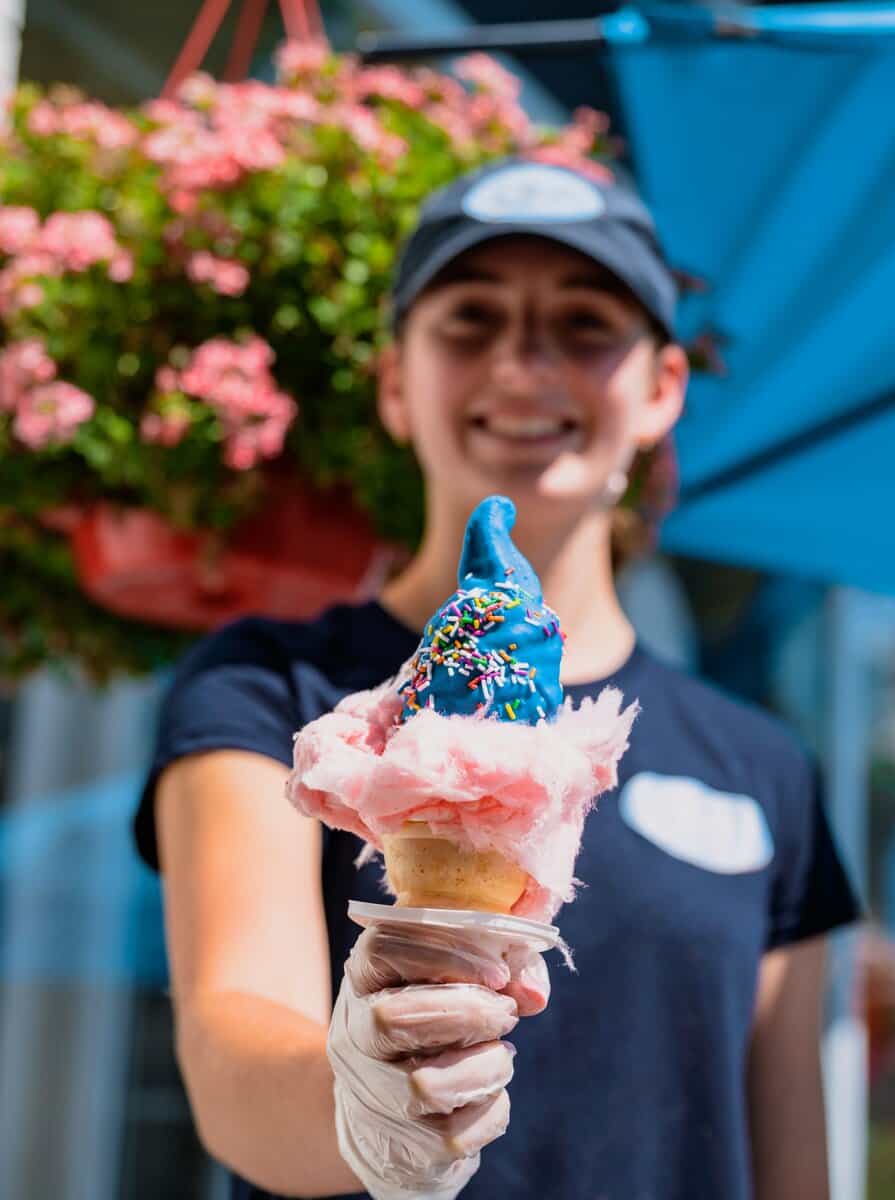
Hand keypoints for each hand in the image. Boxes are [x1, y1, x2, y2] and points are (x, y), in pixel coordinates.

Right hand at [327, 922, 549, 1199]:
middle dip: (466, 1013)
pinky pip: (455, 1135)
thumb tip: (533, 993)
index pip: (382, 947)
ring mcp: (370, 1097)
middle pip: (390, 1019)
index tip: (498, 972)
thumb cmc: (438, 1023)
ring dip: (485, 1066)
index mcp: (364, 979)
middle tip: (507, 1012)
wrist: (386, 1115)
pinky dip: (491, 1110)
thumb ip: (508, 962)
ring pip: (425, 1085)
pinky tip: (489, 1093)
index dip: (444, 954)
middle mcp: (354, 1036)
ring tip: (501, 1056)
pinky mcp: (400, 1150)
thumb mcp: (465, 975)